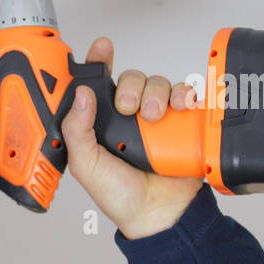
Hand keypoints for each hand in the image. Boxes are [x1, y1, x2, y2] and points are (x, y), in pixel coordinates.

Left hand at [62, 37, 204, 239]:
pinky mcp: (181, 123)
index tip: (101, 48)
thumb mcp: (85, 164)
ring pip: (158, 84)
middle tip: (127, 107)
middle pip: (132, 79)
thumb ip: (77, 130)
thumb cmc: (119, 194)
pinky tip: (179, 106)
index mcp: (101, 123)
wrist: (158, 215)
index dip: (98, 62)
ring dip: (155, 93)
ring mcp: (157, 119)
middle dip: (130, 86)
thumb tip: (81, 95)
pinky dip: (185, 95)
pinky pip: (186, 96)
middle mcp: (129, 117)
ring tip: (153, 117)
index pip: (98, 84)